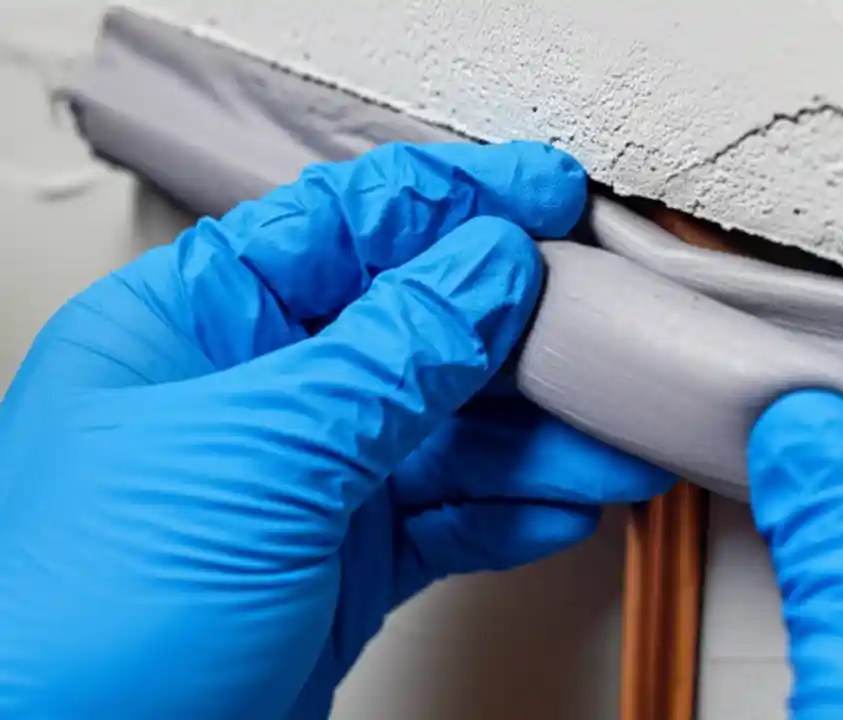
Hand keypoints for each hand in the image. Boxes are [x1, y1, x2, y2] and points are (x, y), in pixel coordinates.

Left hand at [0, 141, 671, 717]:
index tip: (547, 191)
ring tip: (614, 448)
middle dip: (518, 335)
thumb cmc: (84, 620)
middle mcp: (254, 393)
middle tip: (604, 328)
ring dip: (539, 441)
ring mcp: (304, 485)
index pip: (340, 226)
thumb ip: (390, 353)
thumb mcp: (261, 453)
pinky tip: (563, 508)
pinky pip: (447, 519)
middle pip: (412, 329)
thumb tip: (489, 266)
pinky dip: (509, 514)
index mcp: (195, 325)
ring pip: (446, 433)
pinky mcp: (343, 567)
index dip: (451, 202)